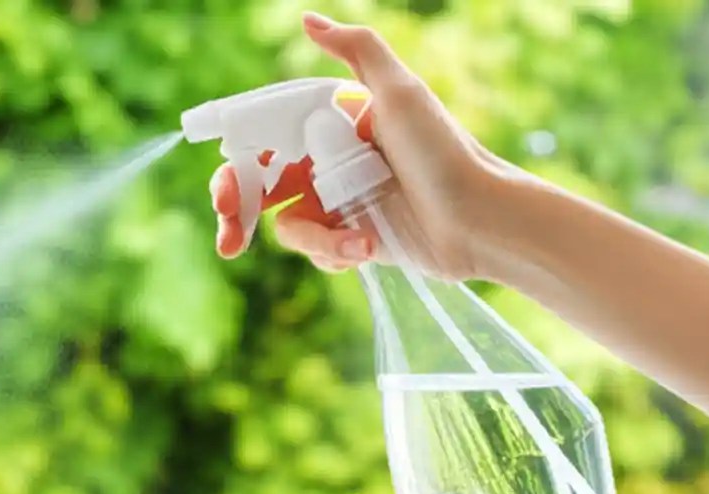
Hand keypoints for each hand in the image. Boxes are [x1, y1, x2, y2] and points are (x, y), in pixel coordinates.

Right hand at [211, 11, 511, 281]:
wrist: (482, 220)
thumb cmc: (444, 152)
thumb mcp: (400, 92)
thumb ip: (357, 48)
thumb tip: (308, 19)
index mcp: (330, 125)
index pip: (263, 141)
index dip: (235, 165)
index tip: (225, 191)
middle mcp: (330, 162)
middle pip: (260, 188)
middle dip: (238, 214)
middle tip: (229, 240)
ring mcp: (341, 203)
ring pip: (289, 227)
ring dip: (314, 240)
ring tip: (355, 244)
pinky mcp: (354, 241)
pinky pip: (318, 252)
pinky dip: (335, 255)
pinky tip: (368, 251)